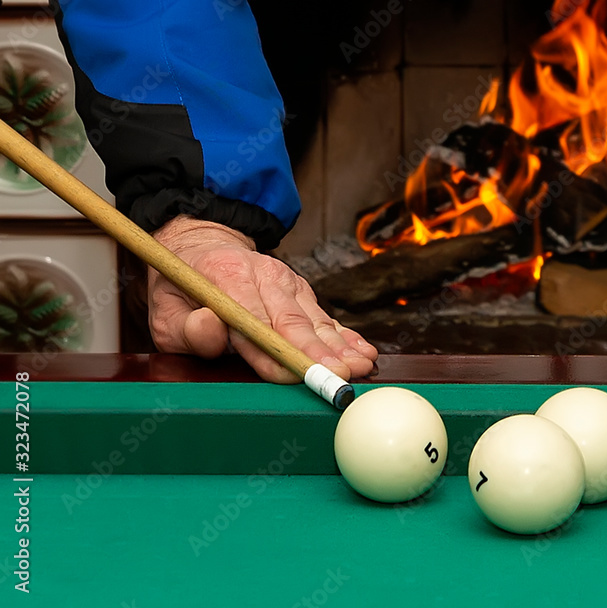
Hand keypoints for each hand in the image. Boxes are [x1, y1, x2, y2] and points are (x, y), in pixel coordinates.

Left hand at [148, 215, 376, 381]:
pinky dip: (346, 336)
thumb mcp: (164, 311)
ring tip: (360, 367)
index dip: (275, 351)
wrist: (204, 246)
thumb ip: (186, 328)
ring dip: (339, 346)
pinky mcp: (301, 290)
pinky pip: (325, 316)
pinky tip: (364, 351)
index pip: (253, 320)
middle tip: (338, 377)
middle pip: (293, 321)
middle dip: (318, 352)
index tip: (292, 376)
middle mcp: (263, 275)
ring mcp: (286, 281)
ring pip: (315, 320)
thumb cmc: (184, 290)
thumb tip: (213, 328)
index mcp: (225, 277)